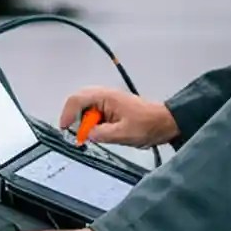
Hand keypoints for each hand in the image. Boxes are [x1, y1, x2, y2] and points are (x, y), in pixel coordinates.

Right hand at [58, 86, 178, 147]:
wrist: (165, 123)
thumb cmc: (148, 124)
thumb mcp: (122, 134)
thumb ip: (101, 134)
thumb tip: (85, 135)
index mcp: (106, 96)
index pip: (77, 99)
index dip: (67, 114)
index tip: (65, 128)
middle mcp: (105, 95)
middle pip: (78, 101)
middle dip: (74, 117)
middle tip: (76, 134)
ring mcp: (108, 101)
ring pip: (85, 107)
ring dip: (84, 121)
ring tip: (89, 135)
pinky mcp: (111, 108)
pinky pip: (94, 112)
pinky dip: (91, 123)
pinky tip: (98, 133)